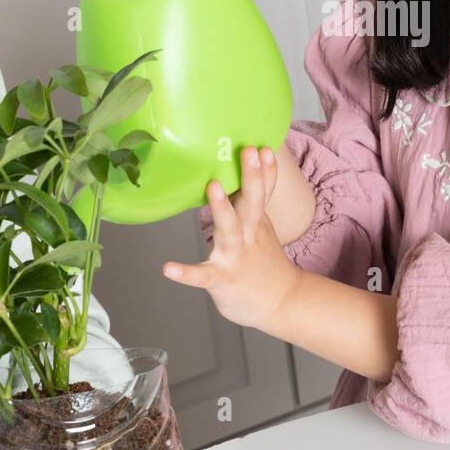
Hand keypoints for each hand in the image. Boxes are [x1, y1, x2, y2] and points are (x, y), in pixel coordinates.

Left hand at [162, 147, 300, 331]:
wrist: (281, 303)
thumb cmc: (266, 262)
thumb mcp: (264, 228)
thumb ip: (254, 203)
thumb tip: (248, 172)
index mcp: (256, 223)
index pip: (263, 192)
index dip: (264, 170)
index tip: (264, 147)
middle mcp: (248, 236)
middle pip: (252, 203)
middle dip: (251, 177)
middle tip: (248, 152)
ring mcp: (235, 257)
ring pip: (229, 229)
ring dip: (221, 208)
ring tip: (212, 186)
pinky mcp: (221, 279)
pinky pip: (202, 276)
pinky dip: (186, 273)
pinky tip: (169, 268)